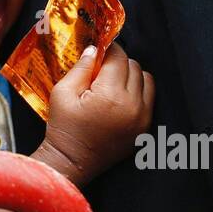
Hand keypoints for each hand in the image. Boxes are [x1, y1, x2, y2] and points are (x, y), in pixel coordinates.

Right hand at [36, 42, 153, 184]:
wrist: (72, 161)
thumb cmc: (64, 127)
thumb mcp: (63, 92)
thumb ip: (81, 68)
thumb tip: (95, 49)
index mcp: (110, 95)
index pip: (119, 57)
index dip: (108, 49)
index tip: (99, 50)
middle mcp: (132, 105)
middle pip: (134, 66)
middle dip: (118, 63)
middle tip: (101, 70)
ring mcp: (142, 118)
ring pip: (146, 80)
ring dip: (131, 76)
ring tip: (112, 84)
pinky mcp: (145, 128)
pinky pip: (150, 99)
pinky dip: (138, 92)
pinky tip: (120, 98)